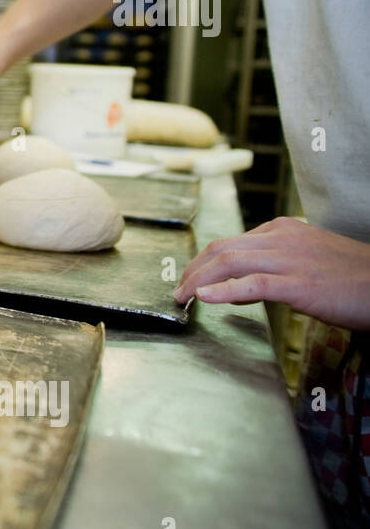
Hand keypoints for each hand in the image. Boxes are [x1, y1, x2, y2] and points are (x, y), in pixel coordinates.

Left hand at [175, 217, 369, 329]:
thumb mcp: (306, 262)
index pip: (231, 243)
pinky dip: (224, 291)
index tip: (189, 280)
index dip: (203, 263)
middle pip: (221, 249)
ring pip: (228, 263)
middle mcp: (282, 238)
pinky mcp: (299, 283)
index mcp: (283, 230)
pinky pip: (252, 284)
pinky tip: (204, 298)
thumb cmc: (352, 278)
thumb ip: (270, 269)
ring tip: (181, 297)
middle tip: (177, 291)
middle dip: (193, 270)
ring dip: (198, 281)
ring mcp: (289, 259)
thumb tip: (233, 289)